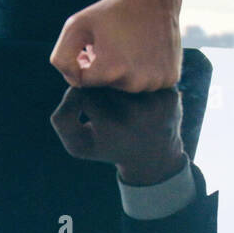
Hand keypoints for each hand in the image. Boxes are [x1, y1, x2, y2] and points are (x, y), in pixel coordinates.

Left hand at [50, 0, 182, 92]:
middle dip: (105, 68)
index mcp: (111, 71)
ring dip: (124, 71)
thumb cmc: (112, 10)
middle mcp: (135, 82)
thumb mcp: (75, 26)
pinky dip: (144, 71)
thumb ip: (61, 58)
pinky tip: (146, 51)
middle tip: (114, 44)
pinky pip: (148, 83)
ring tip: (129, 46)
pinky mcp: (170, 78)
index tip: (93, 45)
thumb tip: (73, 80)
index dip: (85, 61)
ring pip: (128, 86)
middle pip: (107, 86)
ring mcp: (155, 82)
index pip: (84, 81)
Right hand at [51, 85, 185, 184]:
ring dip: (122, 80)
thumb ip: (62, 118)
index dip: (83, 94)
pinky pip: (148, 75)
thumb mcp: (78, 143)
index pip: (85, 92)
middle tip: (107, 100)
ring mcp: (156, 104)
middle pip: (107, 80)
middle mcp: (135, 114)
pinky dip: (142, 81)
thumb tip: (76, 86)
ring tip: (123, 98)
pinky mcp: (171, 96)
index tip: (89, 106)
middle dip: (102, 86)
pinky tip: (142, 98)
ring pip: (128, 73)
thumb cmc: (108, 147)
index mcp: (109, 126)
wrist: (152, 159)